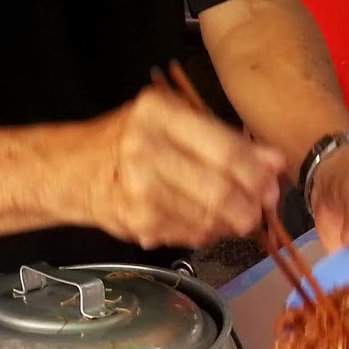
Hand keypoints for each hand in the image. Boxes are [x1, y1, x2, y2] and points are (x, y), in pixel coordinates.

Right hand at [85, 88, 285, 250]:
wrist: (73, 170)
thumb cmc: (128, 141)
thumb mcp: (173, 124)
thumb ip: (225, 140)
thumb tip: (275, 162)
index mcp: (158, 114)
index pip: (223, 148)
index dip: (255, 172)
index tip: (272, 184)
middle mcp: (145, 148)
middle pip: (218, 188)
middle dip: (248, 206)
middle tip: (259, 210)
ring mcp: (139, 189)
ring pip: (207, 218)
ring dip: (229, 224)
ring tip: (234, 218)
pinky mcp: (138, 221)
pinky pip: (189, 235)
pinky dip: (206, 233)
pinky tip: (206, 224)